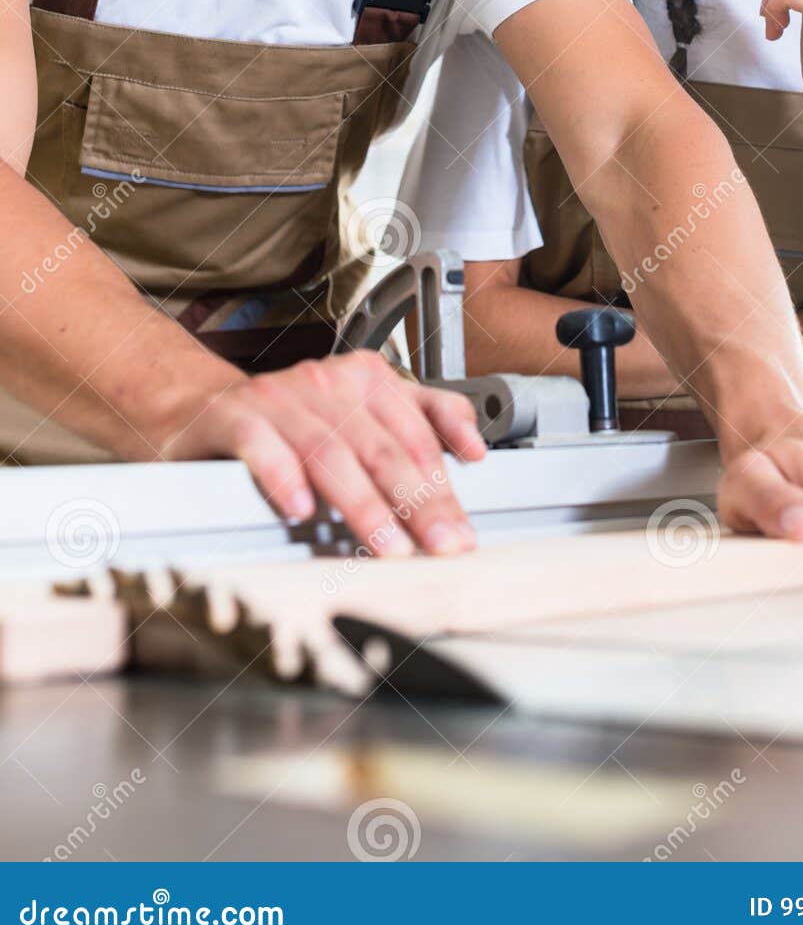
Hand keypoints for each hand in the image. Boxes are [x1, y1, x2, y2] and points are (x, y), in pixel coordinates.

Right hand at [159, 350, 486, 556]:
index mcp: (365, 378)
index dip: (442, 486)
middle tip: (439, 546)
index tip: (460, 531)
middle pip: (381, 448)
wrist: (204, 410)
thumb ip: (421, 421)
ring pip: (330, 452)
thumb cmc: (290, 421)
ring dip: (363, 504)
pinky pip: (263, 447)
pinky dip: (285, 478)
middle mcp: (326, 382)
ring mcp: (279, 399)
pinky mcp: (234, 418)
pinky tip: (303, 510)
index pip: (415, 436)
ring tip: (387, 545)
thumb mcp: (361, 411)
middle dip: (416, 503)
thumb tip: (475, 450)